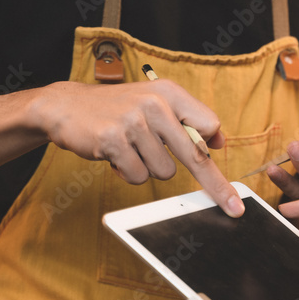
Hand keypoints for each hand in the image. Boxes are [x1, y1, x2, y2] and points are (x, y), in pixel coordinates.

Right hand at [34, 79, 242, 216]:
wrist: (66, 106)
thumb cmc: (116, 108)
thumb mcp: (154, 101)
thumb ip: (187, 119)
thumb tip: (220, 141)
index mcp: (170, 92)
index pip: (209, 125)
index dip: (216, 152)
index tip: (231, 175)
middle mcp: (155, 103)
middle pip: (195, 154)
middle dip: (214, 184)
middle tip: (232, 206)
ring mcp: (134, 121)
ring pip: (163, 171)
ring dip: (147, 168)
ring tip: (130, 149)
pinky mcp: (113, 140)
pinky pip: (137, 176)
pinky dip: (127, 173)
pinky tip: (115, 154)